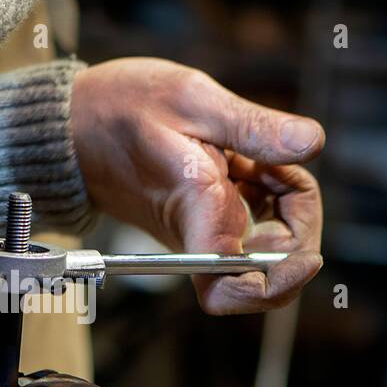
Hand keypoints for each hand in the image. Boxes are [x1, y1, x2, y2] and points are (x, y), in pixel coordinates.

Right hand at [70, 58, 324, 313]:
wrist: (75, 122)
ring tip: (257, 151)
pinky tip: (250, 157)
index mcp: (195, 212)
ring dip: (285, 198)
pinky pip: (254, 221)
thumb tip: (310, 143)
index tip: (308, 257)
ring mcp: (205, 229)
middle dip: (299, 219)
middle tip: (281, 163)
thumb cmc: (120, 108)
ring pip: (269, 241)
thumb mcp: (191, 99)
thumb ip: (252, 125)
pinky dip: (270, 191)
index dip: (277, 287)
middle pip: (269, 266)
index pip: (231, 287)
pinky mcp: (208, 219)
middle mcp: (201, 233)